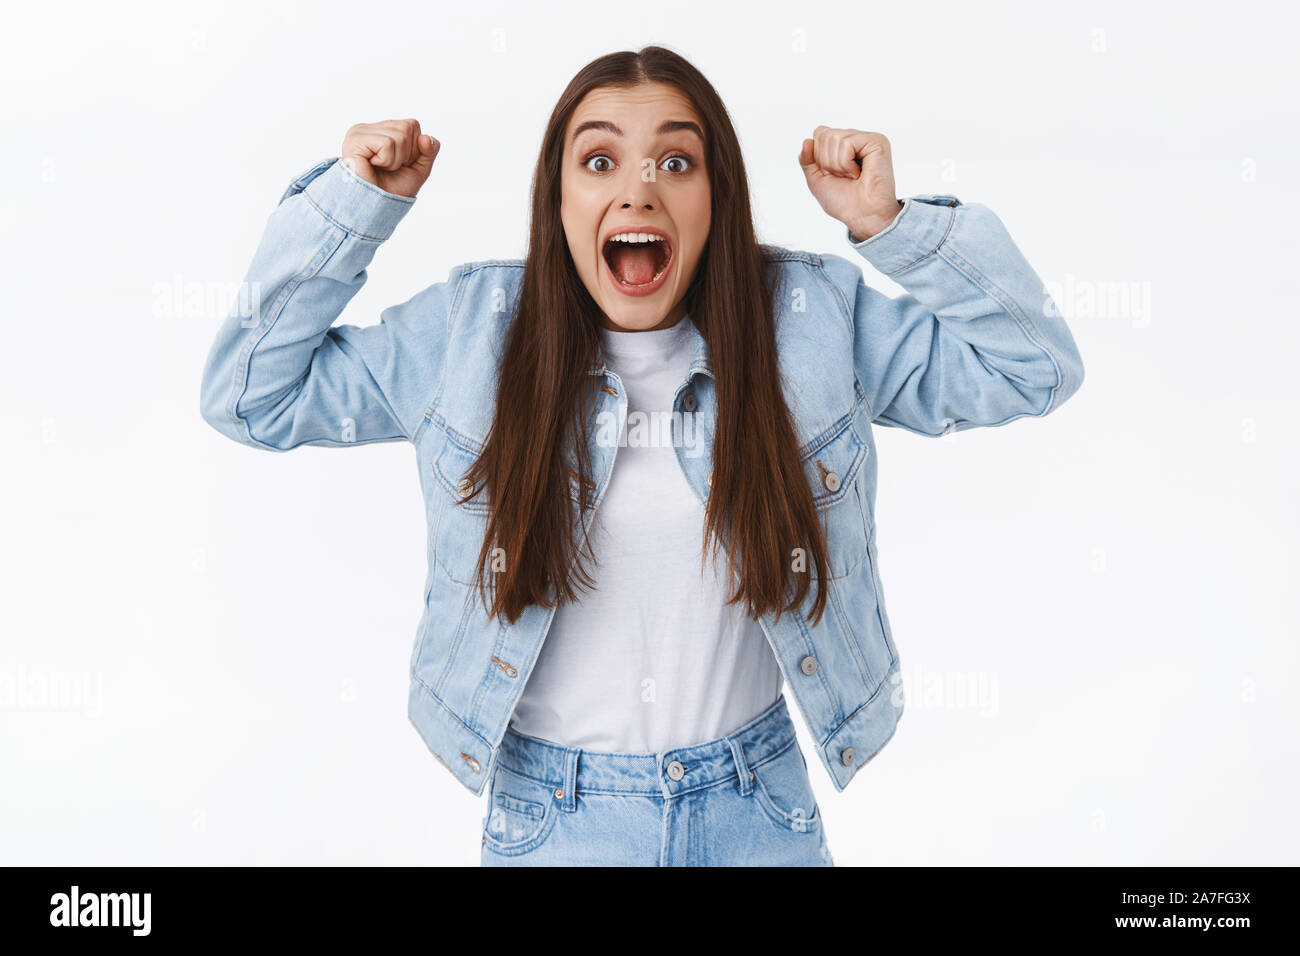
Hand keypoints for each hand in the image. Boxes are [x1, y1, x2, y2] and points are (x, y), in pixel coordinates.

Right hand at [341, 119, 438, 197]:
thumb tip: (426, 137)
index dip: (413, 149)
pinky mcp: (355, 140)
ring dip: (395, 160)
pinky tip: (372, 166)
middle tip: (388, 168)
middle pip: (407, 127)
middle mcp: (368, 128)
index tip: (398, 164)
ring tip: (380, 168)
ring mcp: (359, 132)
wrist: (375, 209)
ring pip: (399, 136)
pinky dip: (387, 161)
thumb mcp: (419, 170)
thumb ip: (429, 151)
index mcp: (381, 131)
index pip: (412, 125)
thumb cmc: (392, 190)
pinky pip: (387, 144)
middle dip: (405, 155)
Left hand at [799, 126, 900, 240]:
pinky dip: (846, 164)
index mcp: (844, 145)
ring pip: (833, 138)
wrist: (863, 217)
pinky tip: (858, 174)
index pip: (819, 133)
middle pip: (823, 134)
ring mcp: (868, 139)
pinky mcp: (877, 142)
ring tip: (852, 176)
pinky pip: (846, 144)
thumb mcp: (817, 180)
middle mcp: (857, 139)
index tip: (833, 175)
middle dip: (826, 162)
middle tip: (843, 177)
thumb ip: (807, 160)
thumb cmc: (845, 203)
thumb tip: (807, 140)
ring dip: (837, 165)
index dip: (818, 157)